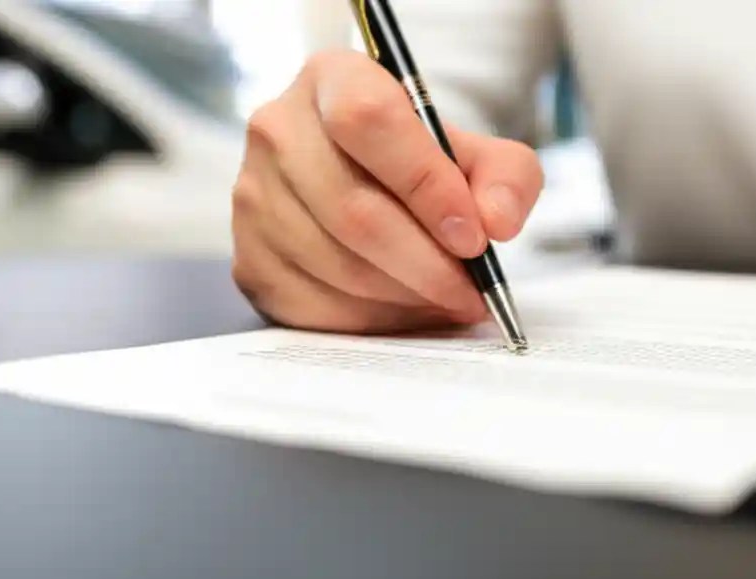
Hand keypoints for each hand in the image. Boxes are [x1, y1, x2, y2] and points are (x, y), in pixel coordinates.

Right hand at [232, 50, 544, 332]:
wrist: (365, 186)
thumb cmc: (421, 166)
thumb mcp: (478, 155)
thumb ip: (507, 178)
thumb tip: (496, 222)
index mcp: (332, 79)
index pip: (368, 121)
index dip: (427, 186)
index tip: (473, 238)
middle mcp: (277, 129)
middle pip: (353, 210)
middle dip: (427, 264)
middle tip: (471, 292)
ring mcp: (251, 196)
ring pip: (335, 264)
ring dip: (404, 297)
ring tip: (444, 301)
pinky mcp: (248, 258)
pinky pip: (313, 305)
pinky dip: (371, 320)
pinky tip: (404, 310)